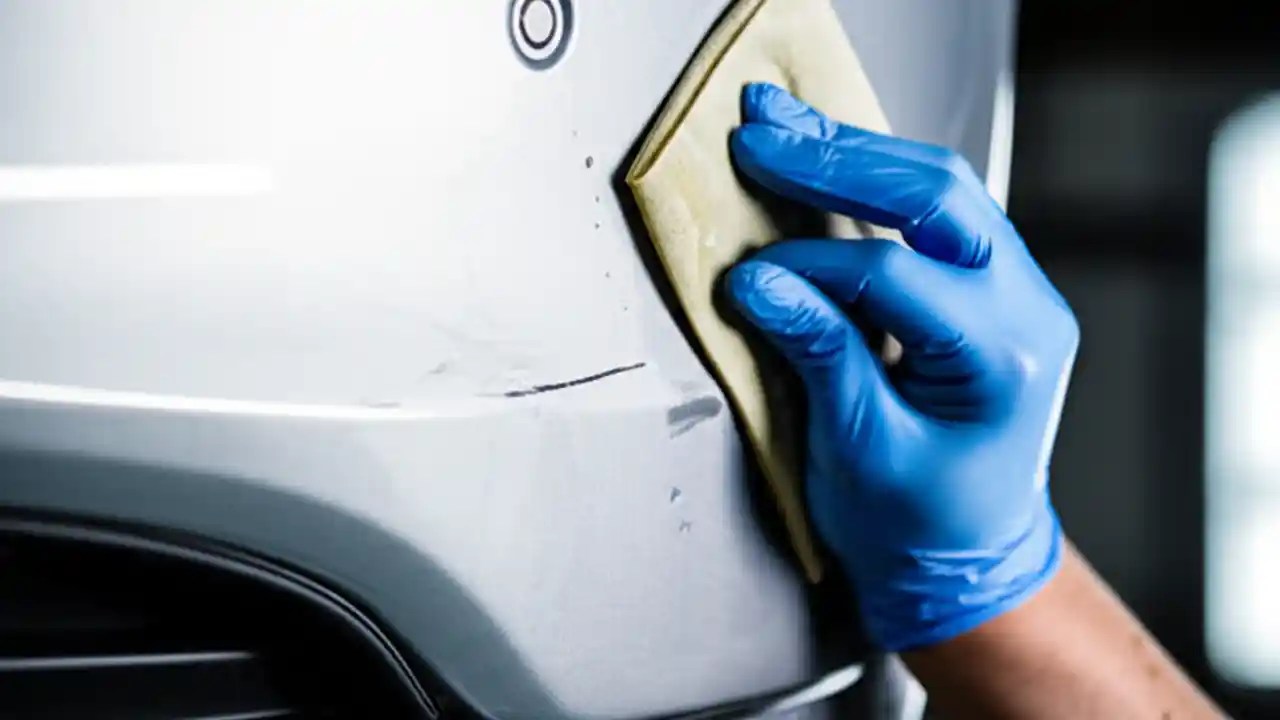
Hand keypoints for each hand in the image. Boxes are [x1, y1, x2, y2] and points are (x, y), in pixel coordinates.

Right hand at [725, 83, 1079, 650]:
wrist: (966, 559)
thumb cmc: (919, 526)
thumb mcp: (861, 450)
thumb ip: (820, 355)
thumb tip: (758, 283)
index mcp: (1004, 358)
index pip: (895, 277)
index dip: (810, 268)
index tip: (744, 273)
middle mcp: (1026, 308)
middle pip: (935, 197)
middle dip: (838, 161)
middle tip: (760, 136)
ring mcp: (1016, 289)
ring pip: (941, 187)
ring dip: (856, 152)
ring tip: (784, 123)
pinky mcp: (989, 285)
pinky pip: (937, 210)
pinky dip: (876, 180)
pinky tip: (826, 157)